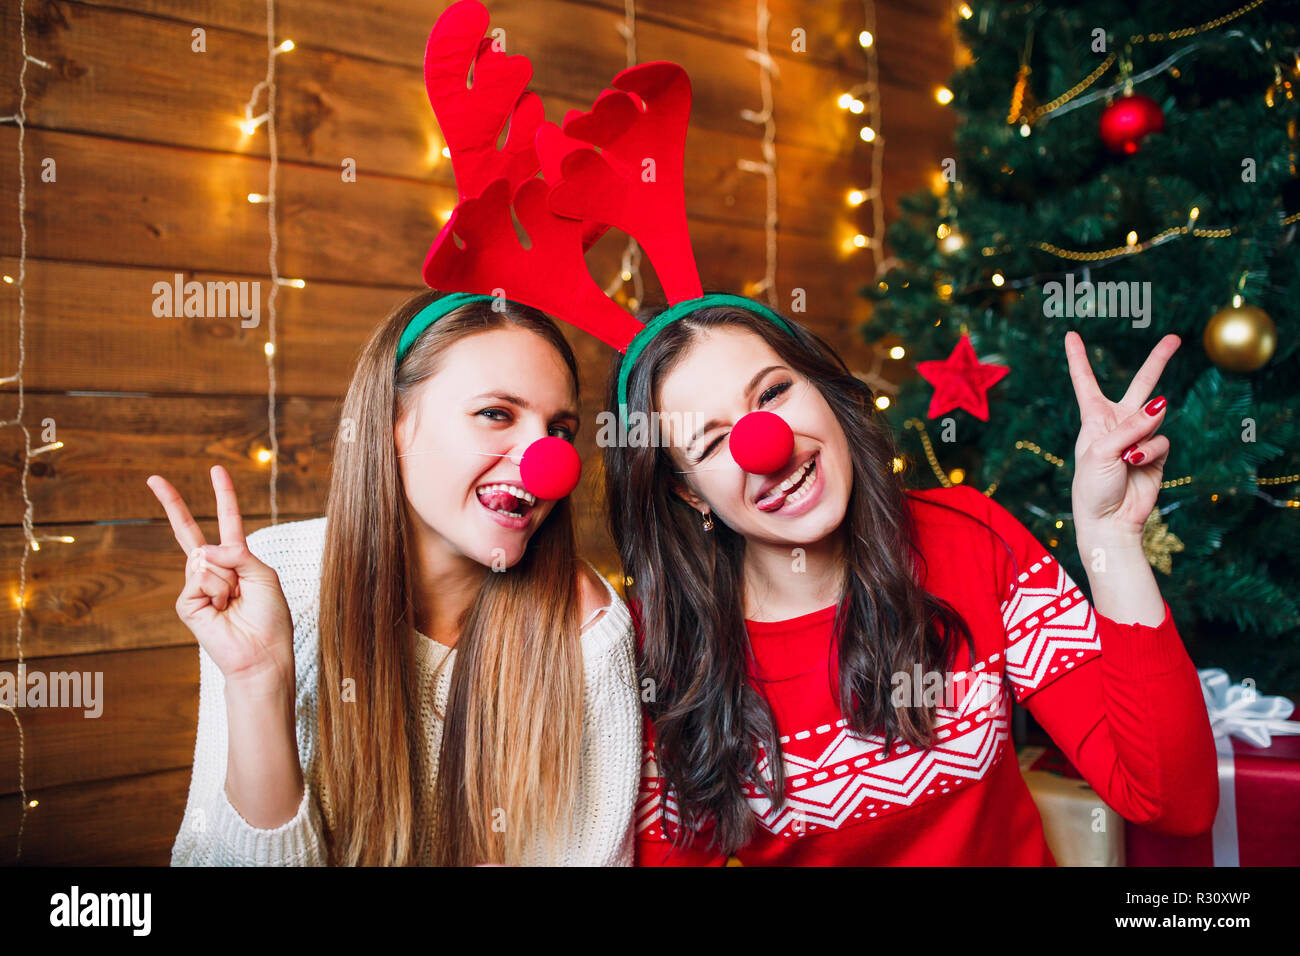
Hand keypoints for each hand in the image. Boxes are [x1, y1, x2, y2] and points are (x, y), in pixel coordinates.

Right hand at [147, 466, 294, 690]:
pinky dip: (217, 591)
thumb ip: (238, 552)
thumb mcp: (264, 575)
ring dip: (227, 579)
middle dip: (172, 502)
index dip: (223, 495)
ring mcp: (197, 585)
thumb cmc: (270, 618)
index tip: (216, 470)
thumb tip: (202, 550)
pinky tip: (222, 610)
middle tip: (153, 478)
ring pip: (205, 559)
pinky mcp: (187, 603)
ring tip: (235, 601)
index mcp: (237, 559)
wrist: (262, 654)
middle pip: (188, 531)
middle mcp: (214, 569)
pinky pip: (199, 578)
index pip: (227, 521)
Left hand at [1064, 331, 1180, 542]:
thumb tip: (1162, 403)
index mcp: (1093, 418)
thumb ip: (1130, 425)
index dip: (1078, 358)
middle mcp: (1117, 423)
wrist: (1109, 520)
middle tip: (1174, 338)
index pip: (1085, 382)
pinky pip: (1162, 440)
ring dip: (1142, 433)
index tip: (1070, 335)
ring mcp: (1139, 437)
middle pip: (1140, 385)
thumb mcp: (1100, 451)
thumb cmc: (1093, 486)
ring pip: (1155, 417)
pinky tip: (1137, 463)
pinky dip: (1151, 451)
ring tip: (1127, 455)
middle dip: (1158, 361)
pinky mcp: (1157, 453)